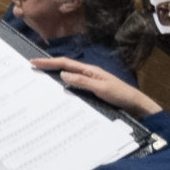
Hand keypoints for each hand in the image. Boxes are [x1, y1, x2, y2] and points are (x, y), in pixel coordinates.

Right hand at [31, 56, 161, 116]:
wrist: (136, 107)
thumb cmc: (122, 96)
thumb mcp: (102, 88)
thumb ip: (82, 81)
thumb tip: (63, 74)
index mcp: (90, 70)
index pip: (66, 63)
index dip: (49, 62)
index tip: (34, 62)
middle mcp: (89, 74)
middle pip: (65, 67)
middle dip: (48, 66)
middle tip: (33, 67)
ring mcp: (90, 82)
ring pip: (68, 77)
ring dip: (54, 75)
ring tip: (41, 77)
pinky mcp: (92, 91)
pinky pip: (74, 86)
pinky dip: (63, 86)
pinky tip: (58, 90)